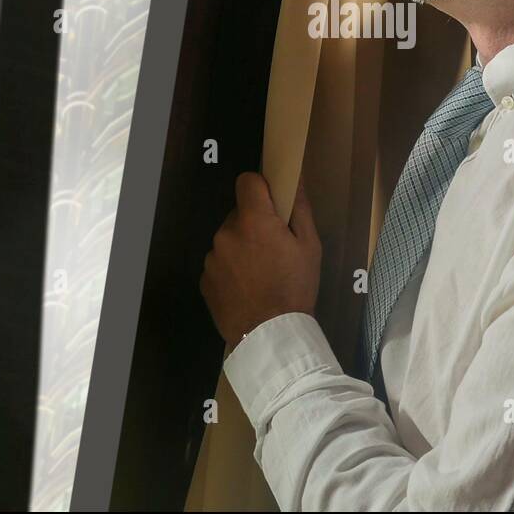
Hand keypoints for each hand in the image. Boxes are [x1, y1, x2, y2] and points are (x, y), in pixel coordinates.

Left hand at [200, 172, 321, 346]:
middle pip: (239, 213)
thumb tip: (296, 178)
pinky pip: (219, 262)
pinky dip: (231, 269)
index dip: (260, 188)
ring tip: (260, 274)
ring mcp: (212, 257)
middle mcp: (226, 233)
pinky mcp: (204, 279)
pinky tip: (247, 288)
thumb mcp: (310, 247)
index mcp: (253, 220)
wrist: (270, 335)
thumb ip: (299, 208)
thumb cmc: (295, 288)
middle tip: (274, 248)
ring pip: (228, 239)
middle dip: (254, 223)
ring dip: (241, 247)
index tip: (272, 204)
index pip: (246, 180)